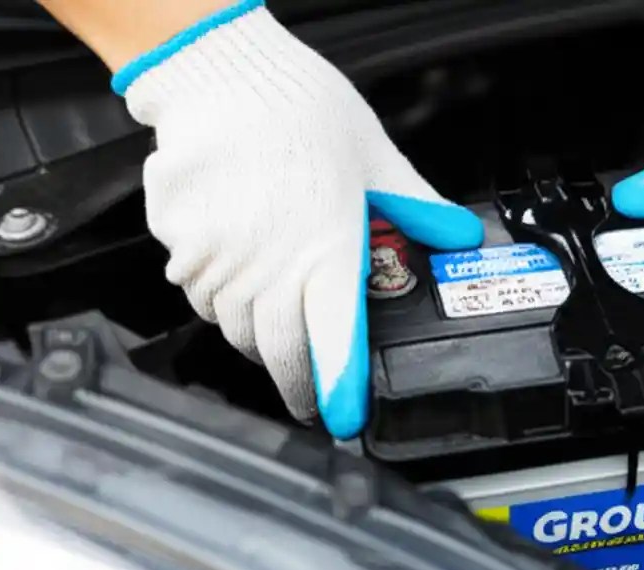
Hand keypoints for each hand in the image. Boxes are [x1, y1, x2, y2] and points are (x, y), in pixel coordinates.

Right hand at [114, 1, 482, 438]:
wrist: (225, 76)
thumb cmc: (304, 112)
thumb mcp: (378, 159)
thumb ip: (419, 206)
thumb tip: (462, 236)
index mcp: (328, 251)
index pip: (336, 342)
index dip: (338, 388)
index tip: (342, 420)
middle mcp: (272, 267)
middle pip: (279, 351)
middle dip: (296, 382)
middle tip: (308, 397)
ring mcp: (221, 260)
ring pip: (235, 327)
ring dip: (256, 338)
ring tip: (275, 333)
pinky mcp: (181, 246)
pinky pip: (197, 293)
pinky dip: (216, 300)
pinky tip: (235, 281)